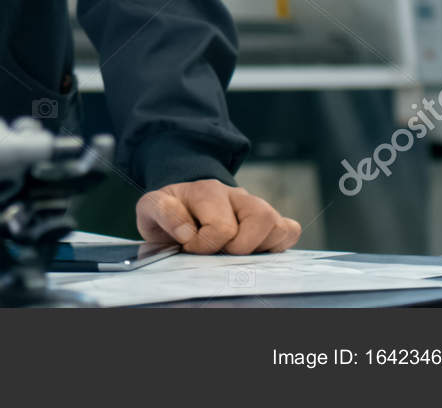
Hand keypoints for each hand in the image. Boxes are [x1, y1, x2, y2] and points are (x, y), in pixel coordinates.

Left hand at [136, 179, 300, 254]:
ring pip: (277, 224)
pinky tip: (254, 251)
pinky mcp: (269, 219)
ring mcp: (255, 207)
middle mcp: (236, 195)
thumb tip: (187, 231)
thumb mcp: (152, 208)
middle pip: (260, 219)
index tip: (189, 246)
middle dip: (237, 247)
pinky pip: (289, 230)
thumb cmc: (170, 210)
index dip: (205, 245)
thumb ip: (162, 213)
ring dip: (258, 247)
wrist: (180, 203)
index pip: (222, 226)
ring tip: (234, 251)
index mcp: (206, 191)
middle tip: (216, 251)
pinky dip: (277, 245)